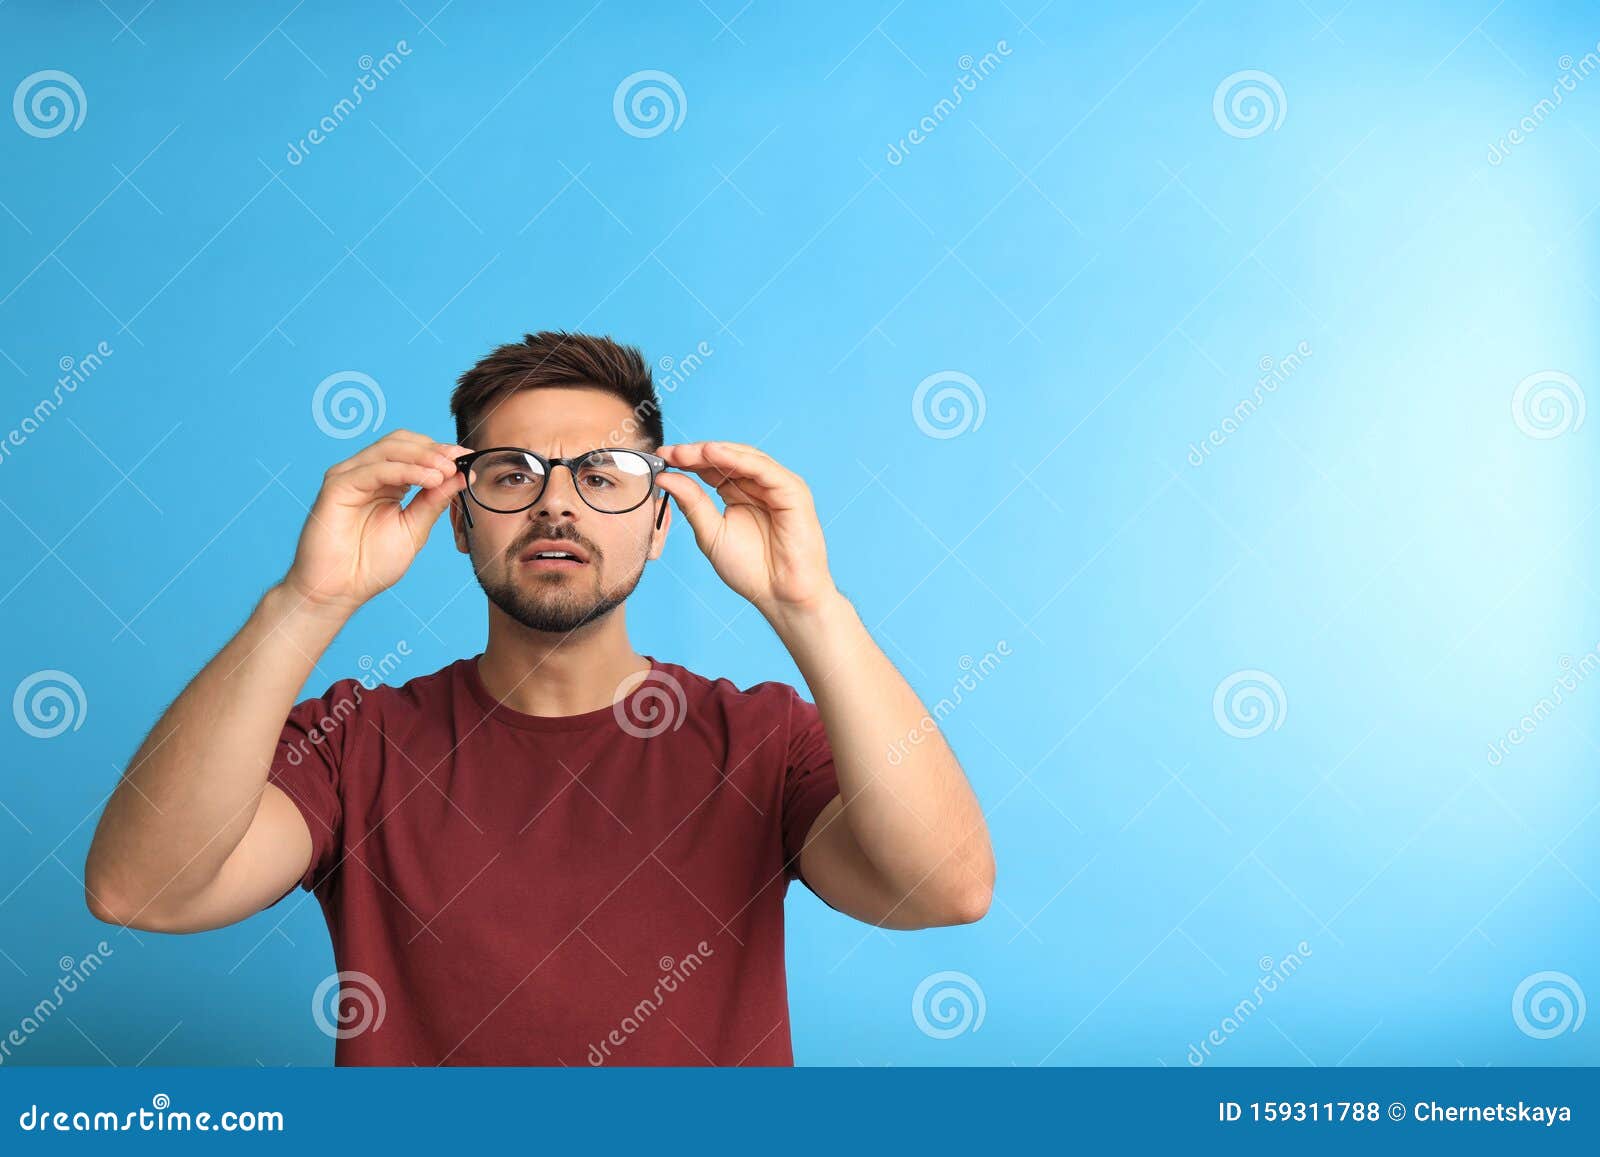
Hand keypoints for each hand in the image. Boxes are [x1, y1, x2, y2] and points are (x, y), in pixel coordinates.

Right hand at [282, 430, 472, 613]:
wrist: (341, 590)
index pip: (413, 451)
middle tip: (457, 461)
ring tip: (446, 471)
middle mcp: (366, 473)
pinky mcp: (337, 486)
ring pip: (388, 450)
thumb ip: (434, 501)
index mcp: (385, 481)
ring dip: (423, 457)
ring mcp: (349, 476)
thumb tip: (460, 475)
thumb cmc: (371, 564)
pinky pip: (374, 469)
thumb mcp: (414, 528)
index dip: (440, 451)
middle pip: (401, 443)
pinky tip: (429, 480)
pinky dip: (405, 471)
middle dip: (433, 450)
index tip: (467, 458)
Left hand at [655, 441, 838, 620]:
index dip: (687, 460)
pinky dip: (738, 459)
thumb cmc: (751, 570)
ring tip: (686, 452)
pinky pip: (763, 469)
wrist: (781, 596)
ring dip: (714, 452)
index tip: (660, 458)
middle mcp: (760, 484)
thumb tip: (666, 477)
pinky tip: (713, 454)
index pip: (712, 467)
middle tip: (668, 452)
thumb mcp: (711, 533)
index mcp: (740, 493)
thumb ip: (692, 503)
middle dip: (696, 453)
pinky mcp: (793, 491)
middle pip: (726, 457)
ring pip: (744, 457)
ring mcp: (778, 485)